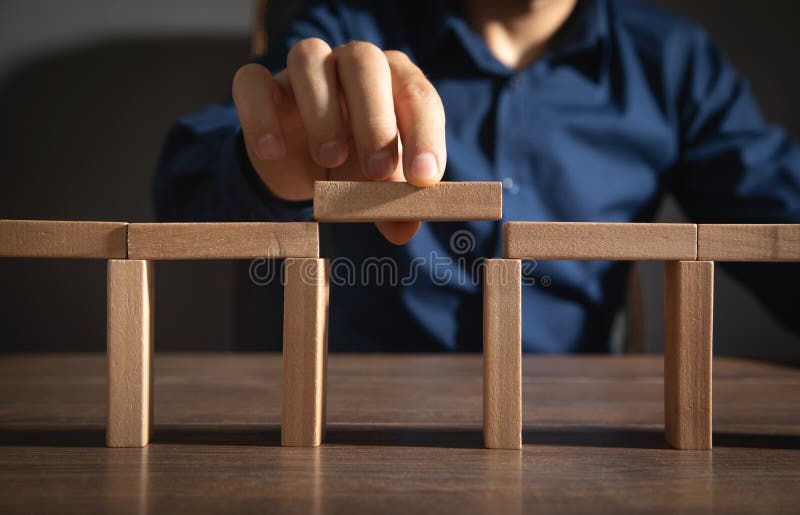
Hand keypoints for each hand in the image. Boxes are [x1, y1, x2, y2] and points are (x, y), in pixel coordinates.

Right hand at [232, 38, 446, 243]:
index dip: (424, 135)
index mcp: (393, 80)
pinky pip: (253, 81)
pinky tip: (273, 152)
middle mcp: (350, 64)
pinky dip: (261, 115)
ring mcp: (303, 70)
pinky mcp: (260, 85)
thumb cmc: (352, 165)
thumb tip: (403, 228)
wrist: (300, 165)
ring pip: (308, 57)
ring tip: (329, 159)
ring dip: (322, 109)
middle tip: (377, 171)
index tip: (423, 178)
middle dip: (375, 118)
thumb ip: (392, 204)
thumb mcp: (376, 186)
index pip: (416, 94)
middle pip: (364, 62)